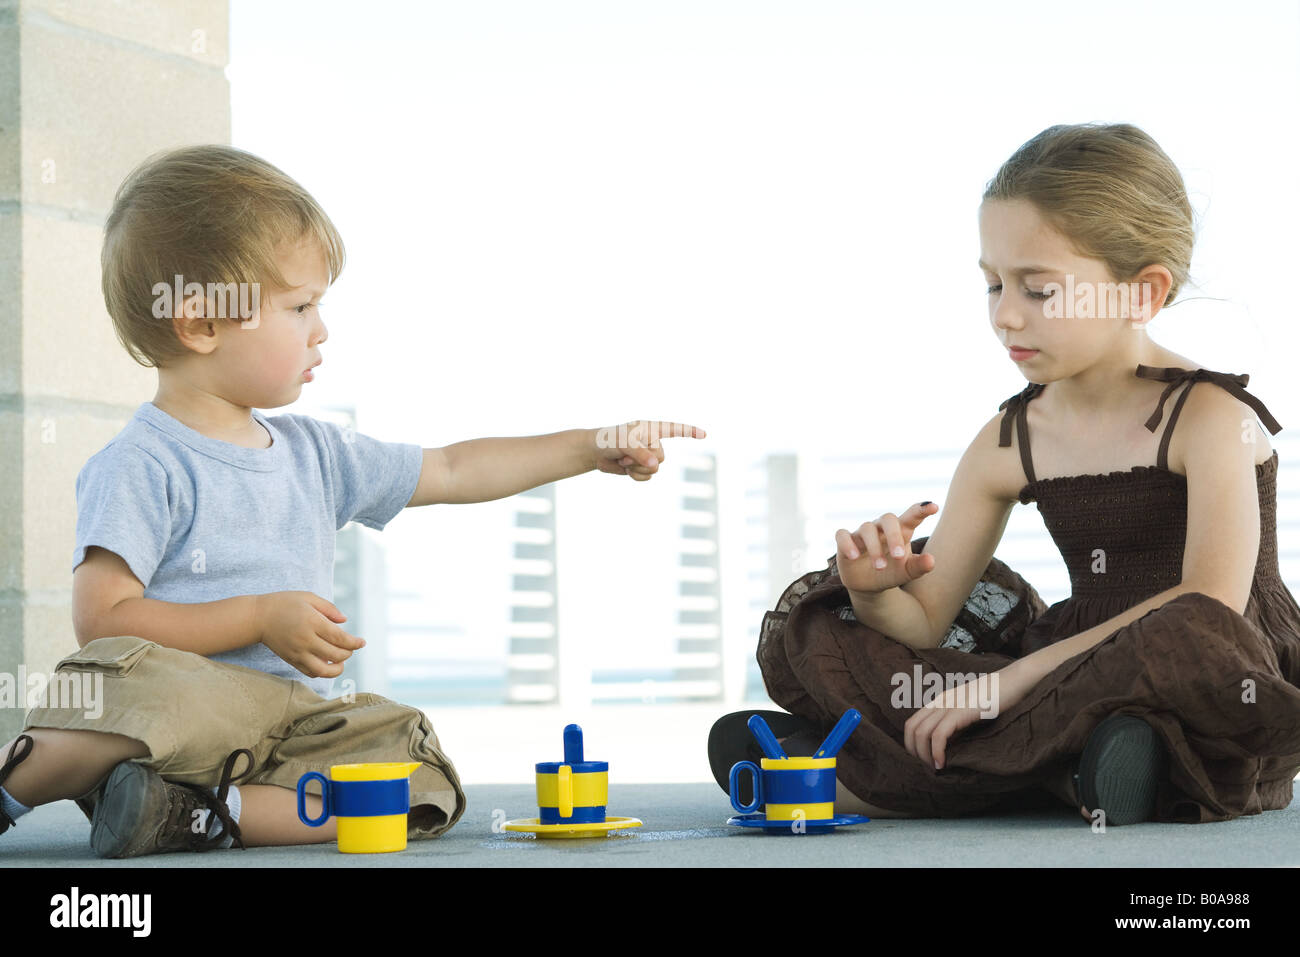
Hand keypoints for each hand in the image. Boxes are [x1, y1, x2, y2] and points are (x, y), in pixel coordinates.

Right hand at [255, 591, 365, 678]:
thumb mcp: (308, 598)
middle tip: (351, 648)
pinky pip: (310, 672)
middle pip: (335, 655)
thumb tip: (345, 622)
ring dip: (337, 668)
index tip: (362, 643)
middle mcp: (306, 640)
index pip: (340, 638)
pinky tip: (327, 664)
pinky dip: (322, 672)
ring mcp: (297, 653)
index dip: (354, 643)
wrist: (257, 617)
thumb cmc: (285, 604)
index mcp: (312, 622)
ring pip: (323, 670)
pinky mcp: (291, 660)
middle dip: (348, 653)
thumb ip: (329, 608)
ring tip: (341, 661)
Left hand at [592, 420, 706, 481]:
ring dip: (637, 468)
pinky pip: (647, 477)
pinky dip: (636, 476)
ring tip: (623, 460)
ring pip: (655, 468)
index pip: (675, 429)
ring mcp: (647, 455)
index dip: (690, 431)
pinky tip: (625, 469)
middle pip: (662, 456)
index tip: (704, 435)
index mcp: (651, 428)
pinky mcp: (640, 468)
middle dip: (643, 459)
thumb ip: (641, 453)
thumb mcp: (623, 443)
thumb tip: (656, 466)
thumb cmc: (607, 440)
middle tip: (625, 453)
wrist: (593, 453)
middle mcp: (652, 441)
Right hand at [835, 501, 936, 593]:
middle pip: (888, 519)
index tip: (934, 507)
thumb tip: (931, 561)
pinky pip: (842, 535)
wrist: (869, 585)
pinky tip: (854, 557)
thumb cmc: (892, 572)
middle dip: (894, 536)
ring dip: (874, 548)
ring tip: (881, 567)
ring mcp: (862, 534)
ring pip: (867, 528)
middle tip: (898, 557)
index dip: (921, 510)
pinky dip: (847, 544)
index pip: (911, 516)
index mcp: (901, 531)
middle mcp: (881, 528)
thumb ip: (919, 566)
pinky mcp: (845, 542)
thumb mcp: (907, 572)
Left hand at [903, 664, 1031, 768]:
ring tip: (936, 767)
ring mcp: (949, 705)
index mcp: (940, 701)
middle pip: (911, 728)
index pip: (913, 723)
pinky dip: (936, 752)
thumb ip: (957, 726)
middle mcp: (940, 702)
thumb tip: (948, 747)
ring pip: (921, 732)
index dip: (913, 744)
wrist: (1014, 682)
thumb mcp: (970, 713)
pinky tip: (943, 763)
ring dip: (924, 755)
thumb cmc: (996, 698)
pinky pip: (939, 735)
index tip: (927, 759)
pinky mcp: (960, 711)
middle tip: (929, 766)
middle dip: (915, 751)